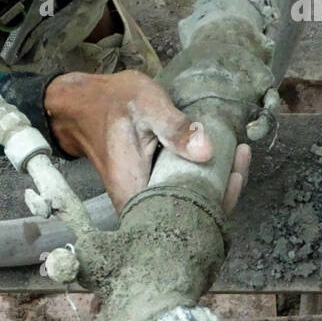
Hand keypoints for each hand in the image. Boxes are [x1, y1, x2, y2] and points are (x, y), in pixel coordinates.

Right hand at [44, 71, 249, 213]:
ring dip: (215, 187)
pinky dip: (201, 181)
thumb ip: (174, 127)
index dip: (213, 204)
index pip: (181, 216)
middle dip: (222, 194)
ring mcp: (143, 200)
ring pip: (186, 206)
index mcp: (135, 191)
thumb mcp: (145, 104)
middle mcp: (137, 205)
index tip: (233, 176)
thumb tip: (206, 151)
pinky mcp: (148, 191)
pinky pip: (180, 194)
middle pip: (188, 216)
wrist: (82, 106)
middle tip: (239, 161)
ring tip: (237, 157)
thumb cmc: (112, 103)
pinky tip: (220, 159)